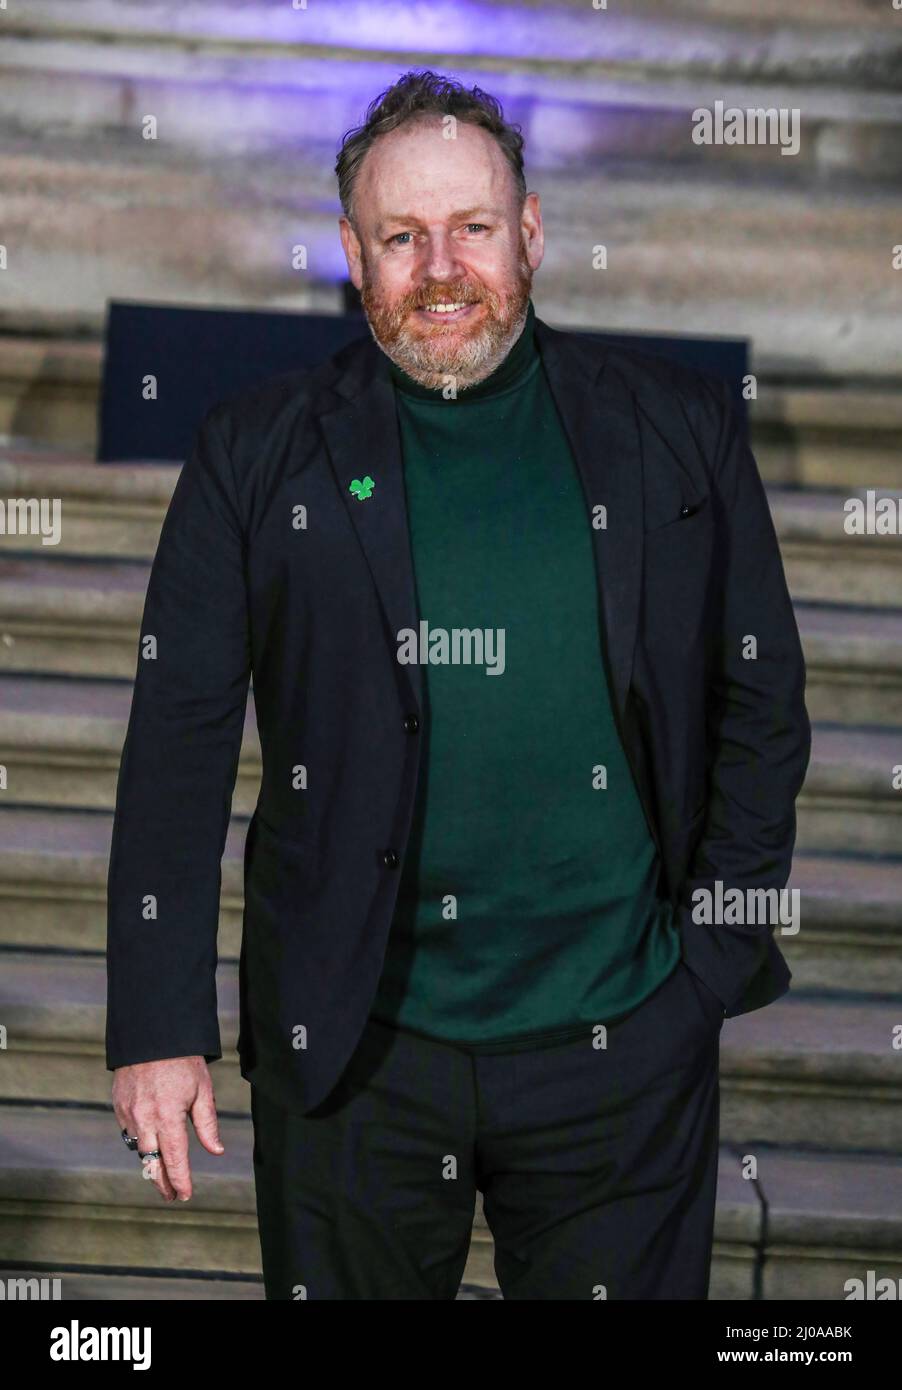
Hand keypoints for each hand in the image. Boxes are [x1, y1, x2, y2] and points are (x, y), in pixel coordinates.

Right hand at [112, 1056, 223, 1201]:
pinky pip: (129, 1132)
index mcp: (168, 1116)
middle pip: (151, 1163)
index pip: (175, 1159)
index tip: (185, 1195)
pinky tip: (150, 1144)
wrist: (151, 1035)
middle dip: (161, 1182)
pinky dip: (139, 1141)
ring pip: (138, 1149)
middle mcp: (144, 1119)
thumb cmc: (183, 1061)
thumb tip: (215, 1151)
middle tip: (171, 1196)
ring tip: (162, 1173)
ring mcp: (128, 1114)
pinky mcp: (118, 1106)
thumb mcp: (202, 1090)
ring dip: (150, 1162)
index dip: (180, 1180)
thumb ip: (207, 1123)